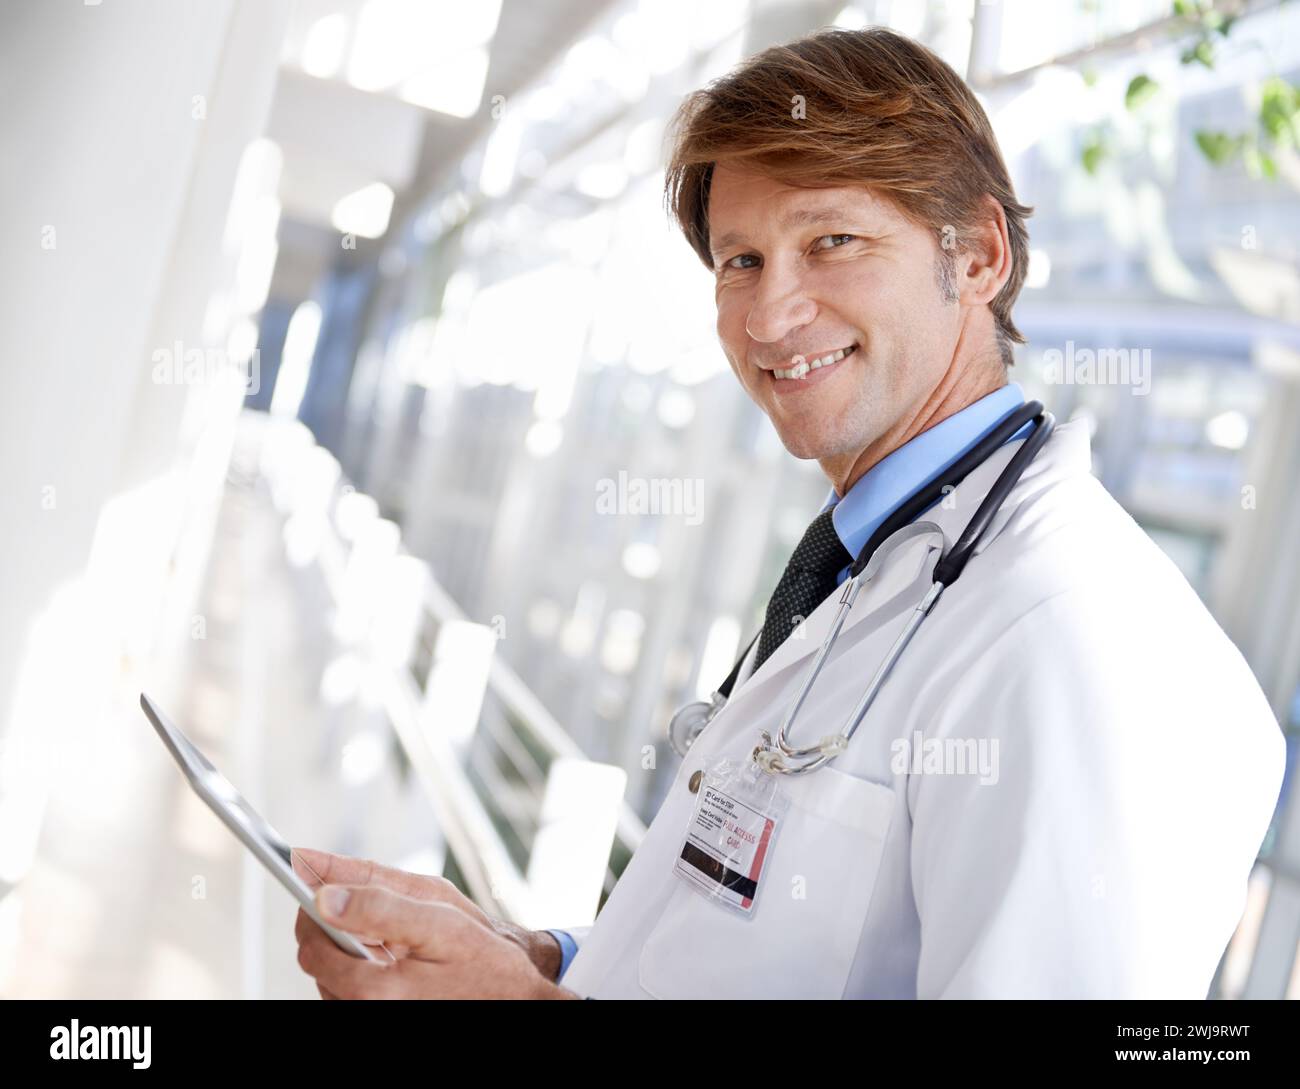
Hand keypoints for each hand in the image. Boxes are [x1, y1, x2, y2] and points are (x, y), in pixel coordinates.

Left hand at [290, 847, 577, 999]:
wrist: (512, 998)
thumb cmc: (483, 958)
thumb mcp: (440, 919)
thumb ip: (379, 904)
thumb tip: (324, 893)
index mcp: (373, 989)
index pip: (311, 945)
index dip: (308, 904)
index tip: (308, 875)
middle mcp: (364, 1009)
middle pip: (315, 959)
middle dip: (328, 922)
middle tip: (354, 896)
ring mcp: (370, 1013)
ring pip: (330, 973)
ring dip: (345, 943)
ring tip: (385, 930)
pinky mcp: (380, 1012)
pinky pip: (350, 987)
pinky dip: (360, 962)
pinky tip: (391, 952)